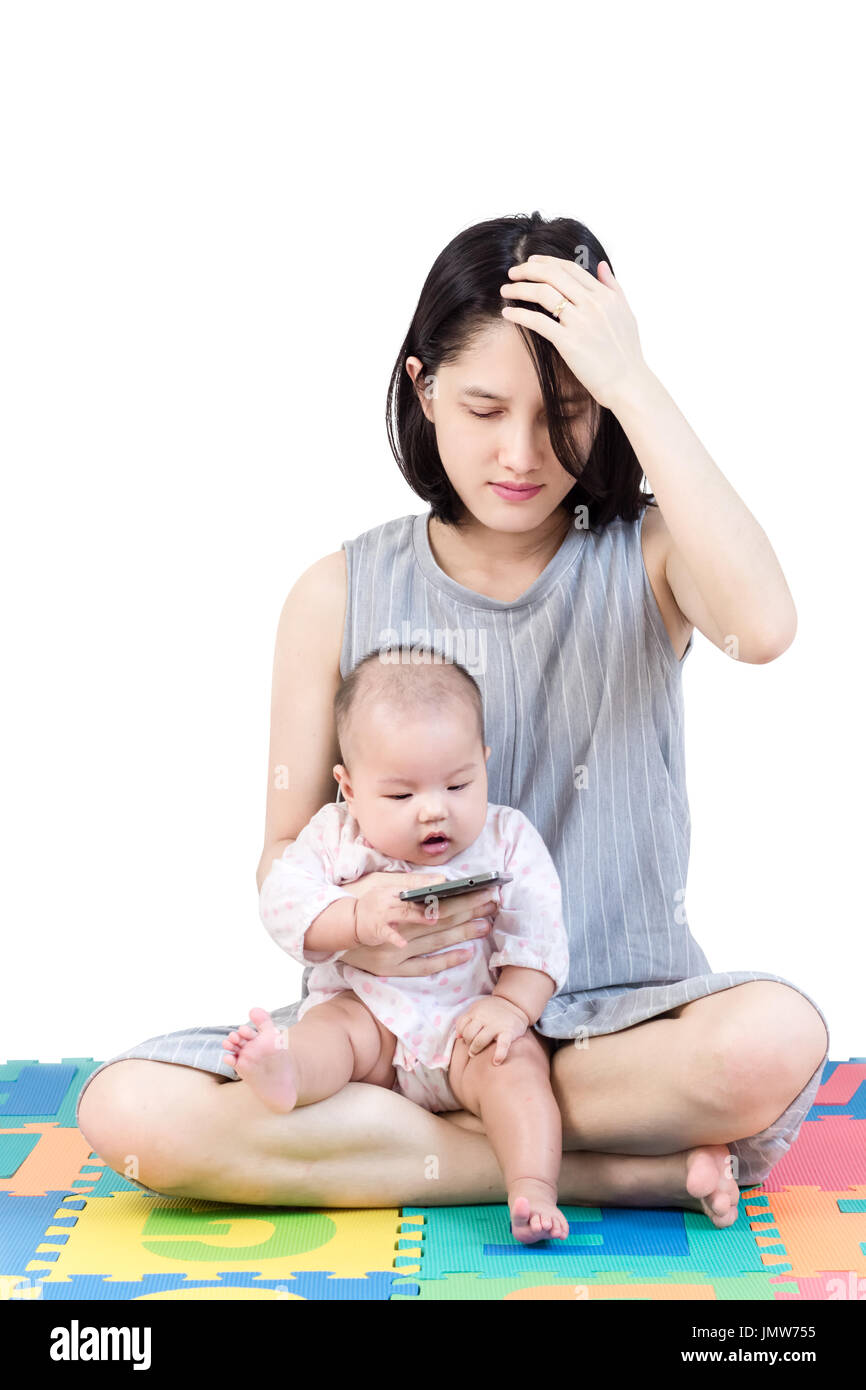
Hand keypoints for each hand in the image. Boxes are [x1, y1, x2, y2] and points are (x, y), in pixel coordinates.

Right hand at [340, 871, 500, 976]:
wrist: (330, 929)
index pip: (438, 901)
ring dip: (464, 933)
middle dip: (470, 911)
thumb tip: (443, 880)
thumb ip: (412, 883)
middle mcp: (397, 931)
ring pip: (437, 942)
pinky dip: (446, 960)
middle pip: (441, 920)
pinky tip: (466, 954)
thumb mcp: (380, 883)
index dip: (463, 896)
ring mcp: (395, 953)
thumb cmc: (357, 900)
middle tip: (493, 904)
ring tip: (486, 925)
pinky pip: (424, 966)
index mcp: (394, 906)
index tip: (484, 890)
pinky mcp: (392, 969)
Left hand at [455, 995, 529, 1064]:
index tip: (466, 1038)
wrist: (515, 1003)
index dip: (462, 1034)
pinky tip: (496, 1061)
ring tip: (475, 1053)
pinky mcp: (508, 1031)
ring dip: (475, 1049)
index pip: (462, 1026)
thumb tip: (458, 1036)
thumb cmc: (493, 1010)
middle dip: (468, 1042)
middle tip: (472, 1046)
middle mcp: (484, 1018)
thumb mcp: (478, 1008)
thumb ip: (467, 1019)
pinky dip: (499, 1054)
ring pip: (480, 1040)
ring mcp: (496, 1025)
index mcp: (476, 1012)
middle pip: (469, 1034)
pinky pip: (503, 1044)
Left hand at [499, 255, 647, 410]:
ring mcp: (580, 322)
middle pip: (553, 275)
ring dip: (520, 288)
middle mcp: (592, 304)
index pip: (570, 268)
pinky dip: (519, 315)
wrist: (627, 382)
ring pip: (543, 294)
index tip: (531, 262)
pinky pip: (538, 322)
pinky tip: (508, 313)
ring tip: (506, 290)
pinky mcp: (568, 342)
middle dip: (528, 270)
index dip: (547, 262)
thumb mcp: (625, 312)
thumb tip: (600, 265)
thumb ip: (613, 286)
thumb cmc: (626, 352)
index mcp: (605, 295)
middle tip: (512, 272)